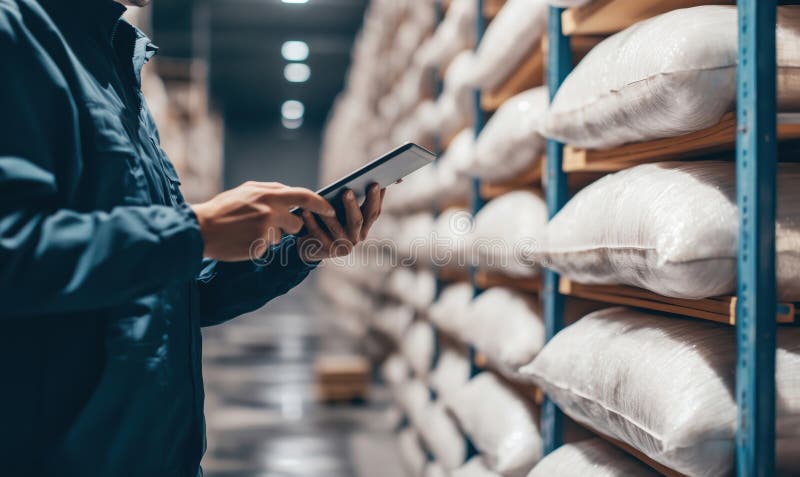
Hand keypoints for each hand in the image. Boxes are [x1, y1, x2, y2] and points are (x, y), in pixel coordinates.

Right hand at [192, 181, 334, 261]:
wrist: (200, 228)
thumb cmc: (221, 211)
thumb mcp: (245, 193)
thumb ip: (267, 193)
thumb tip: (288, 194)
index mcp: (267, 192)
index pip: (302, 195)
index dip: (319, 204)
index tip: (329, 209)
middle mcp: (270, 206)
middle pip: (298, 220)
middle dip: (296, 226)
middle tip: (285, 230)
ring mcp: (266, 225)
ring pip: (283, 235)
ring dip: (273, 237)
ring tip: (250, 232)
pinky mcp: (260, 242)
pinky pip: (268, 246)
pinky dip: (259, 246)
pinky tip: (243, 241)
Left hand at [298, 183, 384, 261]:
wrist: (313, 244)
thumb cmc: (330, 219)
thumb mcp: (342, 210)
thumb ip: (351, 199)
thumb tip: (361, 178)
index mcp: (365, 226)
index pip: (374, 213)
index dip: (376, 199)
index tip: (374, 183)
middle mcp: (357, 237)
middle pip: (358, 221)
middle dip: (353, 205)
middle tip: (347, 191)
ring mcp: (342, 245)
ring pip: (336, 228)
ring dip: (329, 214)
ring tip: (322, 200)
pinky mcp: (327, 251)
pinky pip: (318, 234)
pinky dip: (311, 222)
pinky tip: (305, 211)